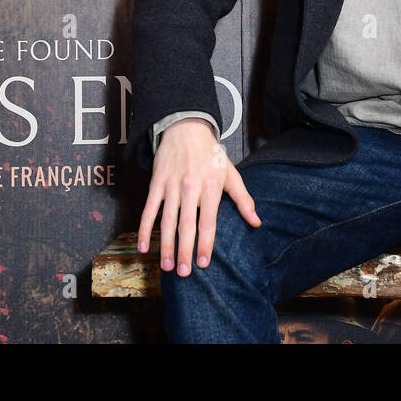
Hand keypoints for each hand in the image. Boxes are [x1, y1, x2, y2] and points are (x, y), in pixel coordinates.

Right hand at [136, 118, 259, 276]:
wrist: (186, 127)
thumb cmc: (210, 154)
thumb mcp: (231, 173)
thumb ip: (243, 199)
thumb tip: (256, 222)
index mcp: (211, 187)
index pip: (208, 222)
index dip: (205, 244)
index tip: (203, 263)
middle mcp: (191, 188)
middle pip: (186, 225)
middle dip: (184, 250)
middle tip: (183, 272)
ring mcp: (172, 186)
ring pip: (166, 221)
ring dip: (165, 245)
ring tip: (166, 265)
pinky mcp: (157, 183)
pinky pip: (149, 209)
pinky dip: (144, 228)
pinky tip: (143, 246)